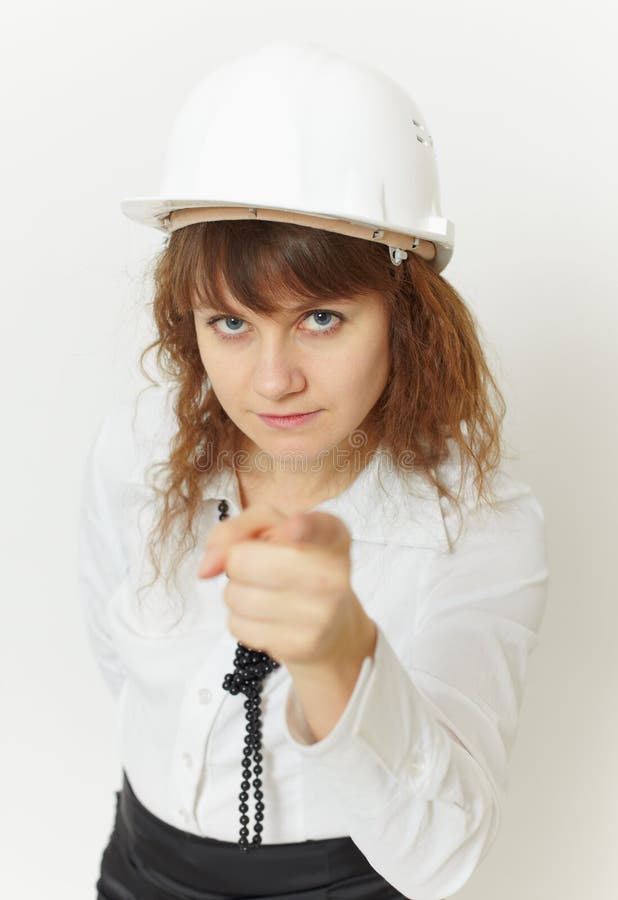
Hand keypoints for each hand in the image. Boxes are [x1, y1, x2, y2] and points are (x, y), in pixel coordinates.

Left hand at [197, 502, 374, 671]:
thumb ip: (232, 532)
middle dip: (237, 564)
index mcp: (331, 534)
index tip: (290, 529)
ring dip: (238, 594)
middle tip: (259, 569)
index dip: (296, 527)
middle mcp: (333, 572)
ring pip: (235, 596)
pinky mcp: (301, 645)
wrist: (331, 625)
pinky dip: (242, 621)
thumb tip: (206, 569)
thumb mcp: (268, 529)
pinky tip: (268, 618)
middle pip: (242, 560)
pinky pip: (238, 627)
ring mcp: (321, 612)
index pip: (311, 526)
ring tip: (265, 593)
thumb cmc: (294, 565)